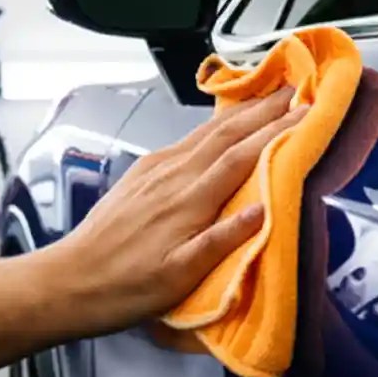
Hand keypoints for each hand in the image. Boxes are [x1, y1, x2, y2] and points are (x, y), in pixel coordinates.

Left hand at [39, 87, 306, 336]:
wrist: (69, 281)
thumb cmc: (125, 288)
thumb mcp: (178, 278)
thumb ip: (221, 242)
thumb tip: (263, 210)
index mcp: (187, 201)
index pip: (241, 156)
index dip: (277, 131)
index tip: (308, 113)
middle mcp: (172, 175)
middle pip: (227, 132)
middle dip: (265, 108)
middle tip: (298, 88)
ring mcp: (155, 170)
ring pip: (206, 130)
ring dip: (243, 111)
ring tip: (270, 95)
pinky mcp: (142, 173)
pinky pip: (186, 139)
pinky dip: (214, 125)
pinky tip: (222, 124)